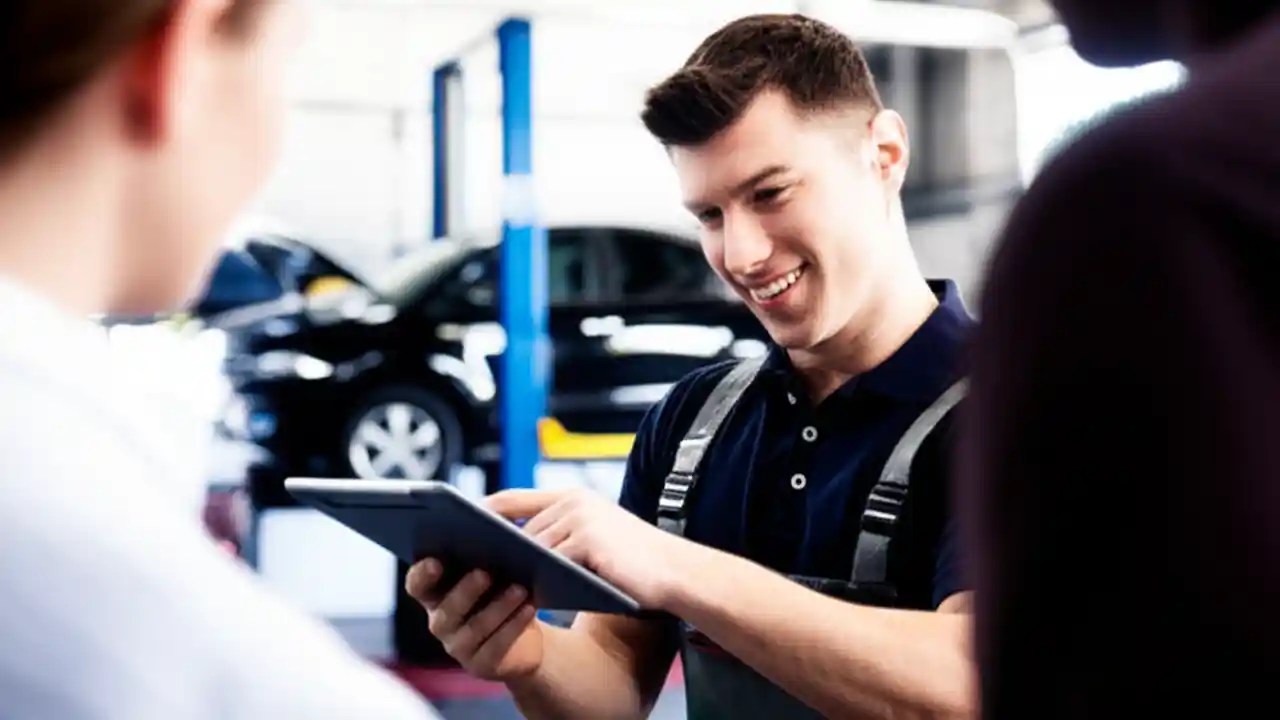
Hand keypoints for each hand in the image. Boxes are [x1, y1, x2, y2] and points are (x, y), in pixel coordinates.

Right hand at [405, 559, 542, 681]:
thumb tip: (498, 527)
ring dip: (498, 607)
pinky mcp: (481, 665)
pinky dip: (514, 626)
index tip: (436, 561)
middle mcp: (441, 622)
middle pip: (447, 609)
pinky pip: (496, 645)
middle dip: (466, 591)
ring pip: (475, 628)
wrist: (523, 641)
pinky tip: (528, 608)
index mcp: (436, 594)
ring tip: (520, 589)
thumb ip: (485, 553)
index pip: (417, 585)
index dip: (422, 574)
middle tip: (485, 573)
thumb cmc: (501, 594)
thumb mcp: (492, 573)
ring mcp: (459, 647)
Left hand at [487, 488, 688, 608]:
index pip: (514, 498)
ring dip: (515, 568)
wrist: (676, 573)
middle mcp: (574, 501)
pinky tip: (525, 598)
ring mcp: (581, 519)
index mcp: (573, 496)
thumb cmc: (634, 564)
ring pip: (532, 548)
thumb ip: (559, 540)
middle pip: (519, 527)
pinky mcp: (588, 542)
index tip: (459, 529)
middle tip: (469, 569)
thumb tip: (515, 557)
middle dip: (496, 549)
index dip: (484, 513)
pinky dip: (537, 581)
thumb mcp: (593, 542)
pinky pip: (551, 564)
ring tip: (492, 587)